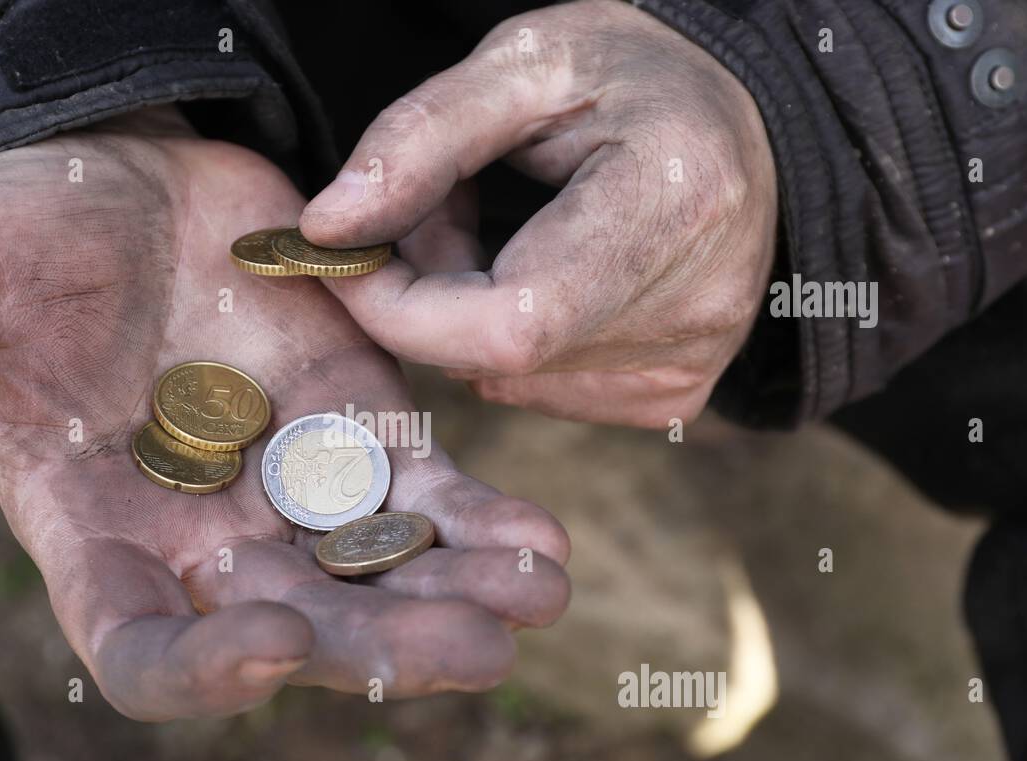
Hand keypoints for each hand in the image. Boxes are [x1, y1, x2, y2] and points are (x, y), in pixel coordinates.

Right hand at [0, 107, 569, 719]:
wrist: (99, 179)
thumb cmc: (0, 244)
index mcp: (96, 534)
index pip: (142, 650)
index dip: (199, 668)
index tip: (266, 642)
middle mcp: (200, 536)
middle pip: (295, 626)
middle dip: (380, 644)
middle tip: (472, 649)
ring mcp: (286, 484)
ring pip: (376, 572)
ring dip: (456, 595)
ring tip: (535, 596)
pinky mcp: (352, 423)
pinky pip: (422, 493)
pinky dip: (478, 522)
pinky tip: (540, 545)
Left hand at [299, 0, 777, 426]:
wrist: (737, 121)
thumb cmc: (629, 75)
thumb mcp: (521, 65)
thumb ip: (417, 141)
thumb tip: (325, 229)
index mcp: (671, 204)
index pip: (507, 322)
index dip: (399, 306)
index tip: (343, 252)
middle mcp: (697, 309)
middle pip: (495, 353)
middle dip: (425, 293)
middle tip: (436, 212)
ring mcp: (688, 364)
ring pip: (506, 378)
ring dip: (461, 316)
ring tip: (499, 231)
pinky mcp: (672, 393)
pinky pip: (540, 388)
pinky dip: (505, 341)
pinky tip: (537, 275)